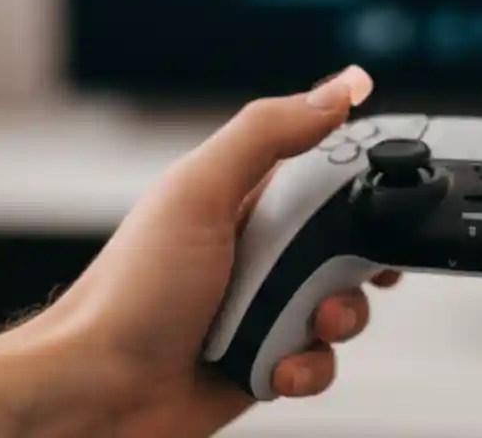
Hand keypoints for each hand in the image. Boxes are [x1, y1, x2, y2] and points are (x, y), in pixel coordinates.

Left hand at [0, 66, 395, 437]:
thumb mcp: (201, 192)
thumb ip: (270, 133)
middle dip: (356, 264)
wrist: (96, 393)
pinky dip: (308, 368)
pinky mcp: (268, 359)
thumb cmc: (130, 292)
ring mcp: (266, 306)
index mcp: (246, 194)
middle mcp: (261, 248)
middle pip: (349, 241)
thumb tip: (340, 87)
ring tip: (299, 328)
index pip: (327, 168)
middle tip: (330, 273)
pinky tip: (274, 369)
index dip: (364, 181)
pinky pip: (321, 361)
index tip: (384, 195)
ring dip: (335, 321)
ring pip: (344, 304)